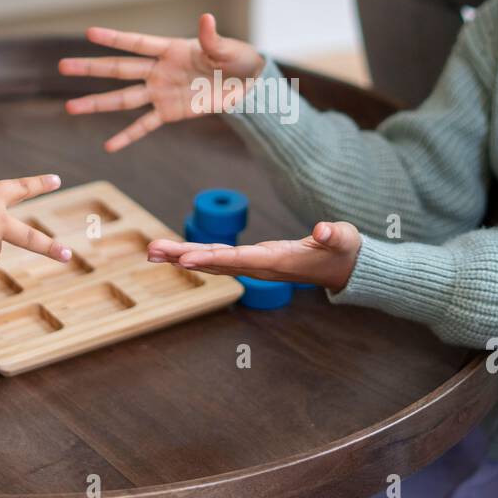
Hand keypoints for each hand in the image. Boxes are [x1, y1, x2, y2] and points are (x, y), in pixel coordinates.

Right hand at [58, 14, 263, 151]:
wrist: (247, 85)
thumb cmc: (237, 59)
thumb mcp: (226, 49)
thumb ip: (211, 39)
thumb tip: (206, 18)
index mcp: (171, 49)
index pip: (137, 43)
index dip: (115, 39)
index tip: (90, 33)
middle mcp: (159, 70)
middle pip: (120, 70)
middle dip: (91, 69)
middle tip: (63, 66)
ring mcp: (161, 92)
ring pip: (124, 98)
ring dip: (98, 103)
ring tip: (71, 107)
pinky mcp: (169, 113)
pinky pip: (144, 126)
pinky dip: (128, 136)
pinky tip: (109, 146)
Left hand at [147, 221, 362, 292]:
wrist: (344, 268)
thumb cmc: (344, 250)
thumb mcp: (344, 239)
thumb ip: (334, 234)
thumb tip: (323, 229)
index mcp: (279, 261)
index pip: (240, 260)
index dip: (212, 258)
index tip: (185, 259)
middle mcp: (261, 267)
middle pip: (217, 262)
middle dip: (184, 256)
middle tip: (153, 250)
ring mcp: (255, 265)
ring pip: (214, 261)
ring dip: (182, 256)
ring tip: (152, 250)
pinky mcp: (254, 260)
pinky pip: (219, 258)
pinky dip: (196, 254)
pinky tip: (175, 252)